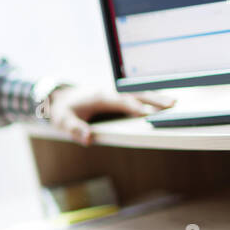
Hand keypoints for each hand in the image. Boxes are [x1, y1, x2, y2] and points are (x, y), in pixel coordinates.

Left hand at [43, 85, 174, 143]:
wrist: (56, 96)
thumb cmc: (61, 110)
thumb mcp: (63, 121)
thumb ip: (75, 129)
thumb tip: (88, 139)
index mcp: (98, 96)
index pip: (120, 101)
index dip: (135, 107)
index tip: (149, 113)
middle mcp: (108, 91)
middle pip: (134, 94)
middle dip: (153, 99)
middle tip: (172, 104)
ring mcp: (112, 91)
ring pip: (136, 93)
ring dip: (154, 96)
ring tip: (173, 102)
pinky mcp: (113, 95)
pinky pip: (133, 95)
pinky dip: (147, 96)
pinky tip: (159, 101)